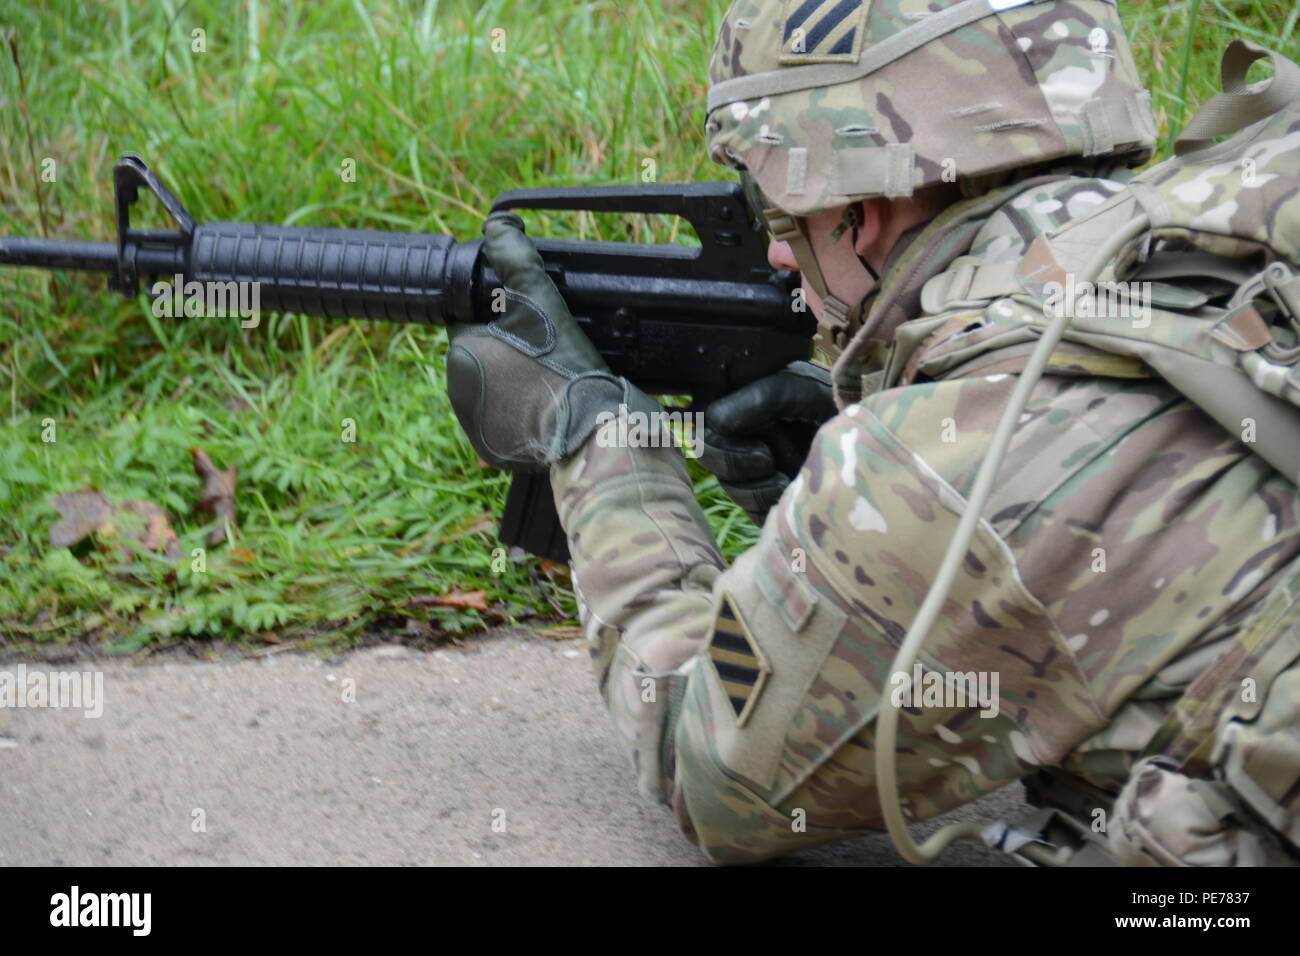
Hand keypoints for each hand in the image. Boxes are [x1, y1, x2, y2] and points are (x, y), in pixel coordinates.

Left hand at [447, 211, 657, 470]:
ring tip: (552, 378)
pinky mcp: (496, 451)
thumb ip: (515, 257)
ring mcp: (476, 426)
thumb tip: (497, 222)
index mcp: (461, 353)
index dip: (503, 316)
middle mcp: (459, 392)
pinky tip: (549, 405)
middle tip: (549, 351)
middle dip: (509, 350)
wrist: (591, 431)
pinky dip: (522, 413)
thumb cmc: (565, 364)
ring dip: (514, 381)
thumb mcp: (541, 299)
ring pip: (494, 388)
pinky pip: (505, 422)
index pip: (473, 321)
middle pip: (484, 356)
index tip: (533, 322)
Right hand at [698, 360, 836, 523]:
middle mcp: (750, 435)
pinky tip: (789, 498)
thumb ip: (763, 396)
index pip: (711, 416)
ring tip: (786, 482)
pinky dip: (765, 507)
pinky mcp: (770, 501)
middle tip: (766, 461)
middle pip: (708, 452)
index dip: (725, 426)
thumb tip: (718, 421)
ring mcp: (758, 470)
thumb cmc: (845, 412)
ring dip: (753, 487)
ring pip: (726, 484)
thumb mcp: (806, 391)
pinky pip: (747, 510)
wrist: (880, 456)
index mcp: (753, 403)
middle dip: (732, 460)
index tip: (759, 431)